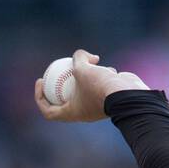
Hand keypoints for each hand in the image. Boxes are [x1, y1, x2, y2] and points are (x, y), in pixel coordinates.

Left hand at [35, 49, 149, 122]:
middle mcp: (83, 112)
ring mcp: (96, 105)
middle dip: (60, 83)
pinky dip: (102, 75)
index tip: (41, 81)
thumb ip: (78, 59)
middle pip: (65, 98)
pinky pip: (101, 85)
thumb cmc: (100, 86)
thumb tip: (78, 55)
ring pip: (86, 87)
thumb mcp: (83, 69)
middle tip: (58, 68)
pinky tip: (108, 68)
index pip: (48, 111)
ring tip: (93, 63)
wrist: (128, 96)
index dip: (40, 97)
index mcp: (72, 113)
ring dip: (86, 73)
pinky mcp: (108, 97)